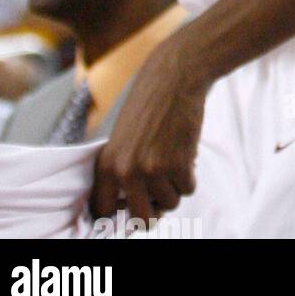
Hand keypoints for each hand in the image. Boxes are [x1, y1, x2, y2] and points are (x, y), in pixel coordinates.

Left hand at [91, 33, 208, 222]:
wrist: (176, 76)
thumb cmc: (151, 105)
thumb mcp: (123, 138)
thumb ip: (123, 169)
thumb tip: (133, 206)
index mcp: (107, 166)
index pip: (104, 212)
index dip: (121, 214)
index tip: (133, 207)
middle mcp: (126, 172)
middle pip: (142, 218)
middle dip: (155, 210)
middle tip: (162, 193)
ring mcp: (153, 169)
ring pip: (170, 203)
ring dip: (176, 187)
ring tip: (175, 161)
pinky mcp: (179, 164)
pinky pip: (188, 189)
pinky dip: (191, 176)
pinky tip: (186, 154)